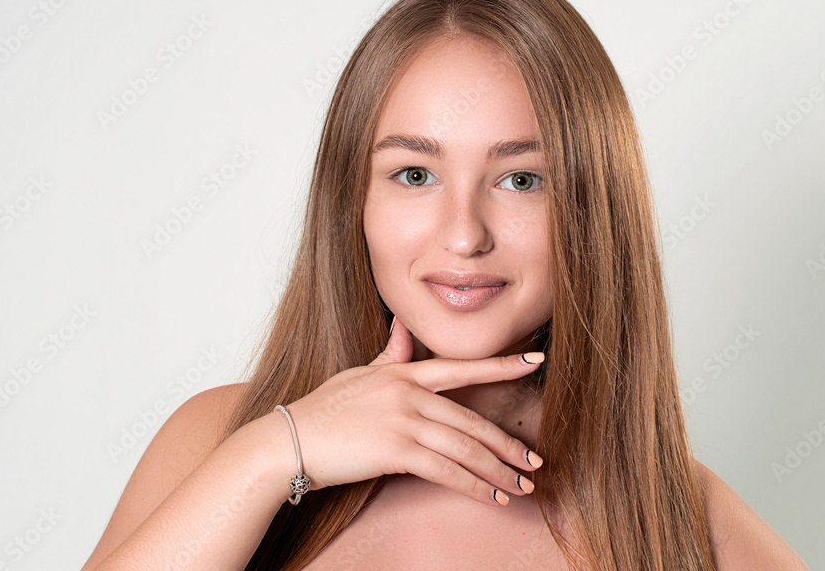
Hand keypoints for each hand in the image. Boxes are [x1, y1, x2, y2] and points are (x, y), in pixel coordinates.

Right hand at [284, 316, 544, 505]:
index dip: (501, 364)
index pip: (461, 367)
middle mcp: (408, 393)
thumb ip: (388, 355)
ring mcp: (403, 420)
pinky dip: (474, 486)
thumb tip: (402, 328)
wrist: (289, 441)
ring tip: (521, 487)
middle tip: (534, 461)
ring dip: (498, 471)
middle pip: (471, 420)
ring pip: (465, 448)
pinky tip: (493, 497)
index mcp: (402, 373)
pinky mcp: (395, 450)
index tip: (534, 361)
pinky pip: (446, 471)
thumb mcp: (358, 375)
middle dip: (507, 444)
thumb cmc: (322, 410)